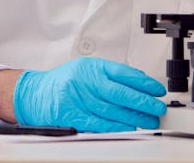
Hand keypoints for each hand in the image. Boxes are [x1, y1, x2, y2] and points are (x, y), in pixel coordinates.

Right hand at [12, 57, 166, 132]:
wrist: (36, 93)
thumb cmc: (63, 82)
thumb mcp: (86, 70)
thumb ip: (109, 76)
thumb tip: (138, 84)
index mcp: (91, 67)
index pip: (123, 73)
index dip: (143, 82)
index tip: (156, 89)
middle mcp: (85, 81)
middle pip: (120, 92)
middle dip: (143, 101)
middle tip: (157, 107)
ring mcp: (79, 98)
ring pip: (113, 109)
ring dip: (134, 117)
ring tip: (149, 120)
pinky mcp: (73, 115)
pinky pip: (99, 123)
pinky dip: (116, 126)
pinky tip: (129, 127)